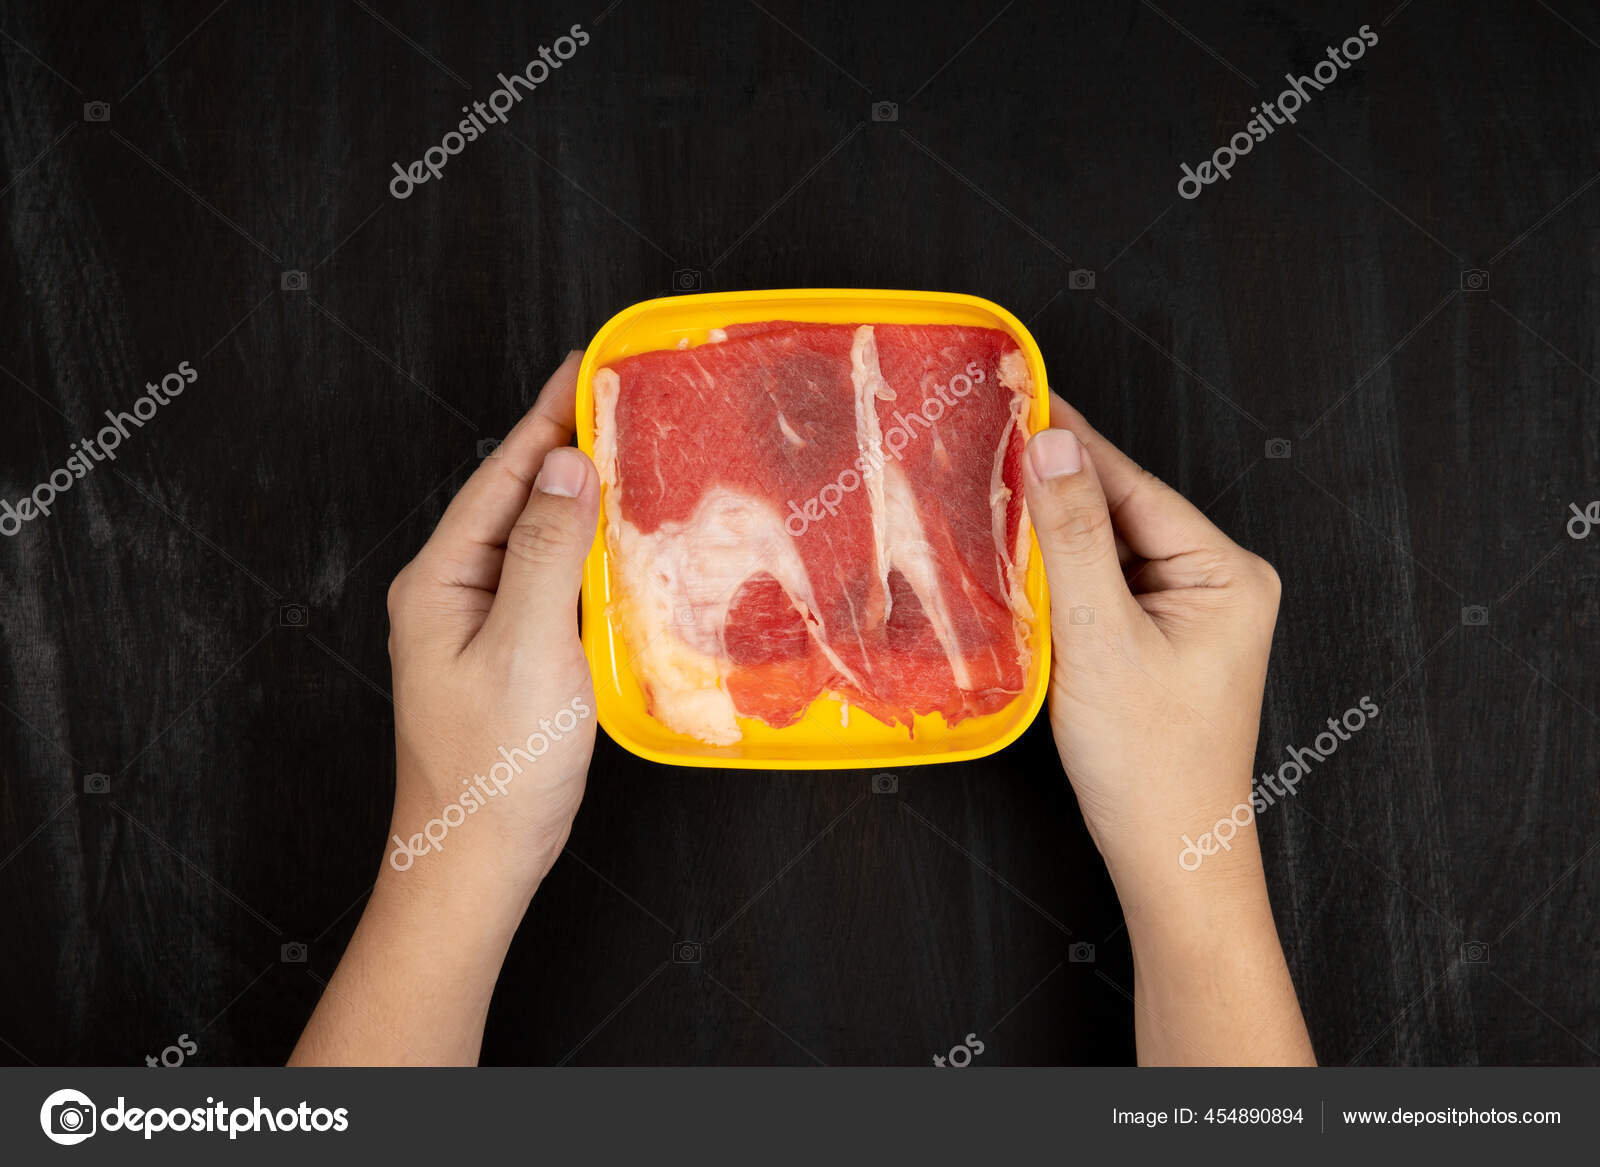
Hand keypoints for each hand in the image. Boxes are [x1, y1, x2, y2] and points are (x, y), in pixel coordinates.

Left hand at [384, 350, 598, 903]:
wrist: (477, 859)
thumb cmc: (496, 766)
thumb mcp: (526, 650)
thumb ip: (549, 554)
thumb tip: (567, 465)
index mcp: (442, 581)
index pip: (500, 477)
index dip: (545, 418)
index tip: (586, 368)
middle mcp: (455, 592)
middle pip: (517, 500)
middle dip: (568, 448)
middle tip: (627, 402)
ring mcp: (483, 625)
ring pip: (539, 540)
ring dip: (583, 499)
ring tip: (636, 457)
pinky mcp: (513, 655)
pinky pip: (554, 583)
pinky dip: (591, 553)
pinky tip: (626, 545)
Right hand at [1021, 394, 1312, 1064]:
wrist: (1167, 855)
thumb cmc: (1150, 762)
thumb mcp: (1103, 638)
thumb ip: (1073, 538)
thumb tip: (1052, 445)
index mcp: (1226, 571)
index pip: (1134, 485)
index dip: (1071, 443)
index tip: (1016, 397)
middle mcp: (1215, 582)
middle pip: (1118, 511)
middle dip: (1053, 487)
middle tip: (982, 446)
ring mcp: (1185, 613)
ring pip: (1103, 549)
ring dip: (1049, 532)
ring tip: (985, 495)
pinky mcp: (1155, 641)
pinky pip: (1099, 587)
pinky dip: (1057, 575)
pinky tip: (1012, 563)